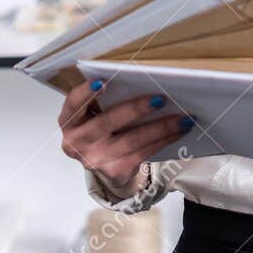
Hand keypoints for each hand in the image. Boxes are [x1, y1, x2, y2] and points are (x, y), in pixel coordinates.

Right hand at [58, 80, 192, 190]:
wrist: (104, 162)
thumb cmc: (102, 128)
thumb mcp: (94, 114)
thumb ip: (105, 100)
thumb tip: (141, 80)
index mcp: (69, 121)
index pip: (74, 104)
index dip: (86, 93)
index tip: (103, 81)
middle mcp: (77, 142)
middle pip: (108, 122)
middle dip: (135, 109)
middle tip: (160, 98)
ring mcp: (95, 160)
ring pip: (132, 140)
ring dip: (161, 127)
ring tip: (182, 117)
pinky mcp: (115, 171)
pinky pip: (144, 153)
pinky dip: (164, 140)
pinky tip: (179, 131)